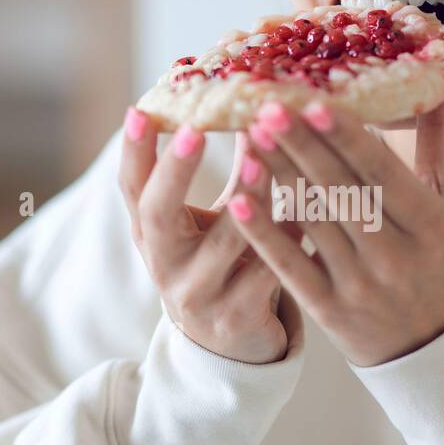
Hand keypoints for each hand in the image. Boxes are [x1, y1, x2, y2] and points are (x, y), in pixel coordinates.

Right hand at [118, 108, 301, 364]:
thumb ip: (239, 165)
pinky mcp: (235, 317)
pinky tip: (312, 215)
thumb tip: (264, 100)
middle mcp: (164, 262)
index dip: (135, 150)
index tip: (142, 109)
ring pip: (221, 243)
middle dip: (175, 170)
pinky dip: (287, 241)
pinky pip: (265, 274)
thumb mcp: (219, 216)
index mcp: (153, 231)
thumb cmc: (228, 262)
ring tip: (265, 162)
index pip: (132, 185)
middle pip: (157, 212)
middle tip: (195, 130)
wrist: (233, 344)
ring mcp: (197, 293)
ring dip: (246, 200)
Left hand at [221, 76, 443, 366]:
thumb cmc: (436, 256)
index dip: (347, 138)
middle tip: (266, 106)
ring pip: (313, 224)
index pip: (381, 173)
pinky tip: (237, 201)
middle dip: (302, 148)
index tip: (315, 100)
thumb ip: (439, 136)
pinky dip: (264, 235)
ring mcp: (360, 285)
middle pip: (342, 193)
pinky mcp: (329, 310)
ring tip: (248, 138)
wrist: (428, 346)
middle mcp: (395, 255)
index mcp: (428, 224)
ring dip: (277, 179)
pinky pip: (291, 267)